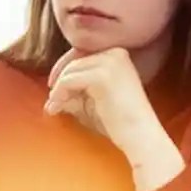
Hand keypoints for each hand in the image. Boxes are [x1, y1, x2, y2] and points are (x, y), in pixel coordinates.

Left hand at [46, 48, 184, 190]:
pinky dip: (60, 94)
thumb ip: (75, 90)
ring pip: (70, 70)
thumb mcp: (92, 101)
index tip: (53, 89)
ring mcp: (110, 62)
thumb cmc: (118, 123)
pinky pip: (69, 80)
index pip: (82, 55)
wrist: (139, 137)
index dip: (64, 70)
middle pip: (75, 60)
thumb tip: (53, 87)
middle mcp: (116, 53)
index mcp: (117, 55)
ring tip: (54, 108)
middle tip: (51, 102)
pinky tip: (57, 108)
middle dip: (60, 80)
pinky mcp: (102, 76)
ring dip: (58, 90)